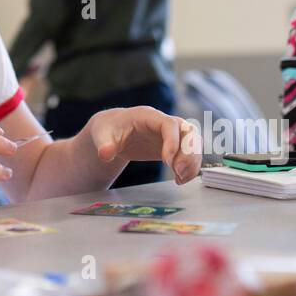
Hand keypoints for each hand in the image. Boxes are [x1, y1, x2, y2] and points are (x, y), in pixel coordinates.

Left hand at [87, 106, 202, 183]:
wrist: (111, 132)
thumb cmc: (107, 130)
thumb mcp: (101, 136)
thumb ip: (105, 145)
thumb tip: (105, 154)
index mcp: (147, 116)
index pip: (169, 124)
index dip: (172, 142)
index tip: (167, 162)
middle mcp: (163, 122)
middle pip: (188, 131)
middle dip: (189, 152)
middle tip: (178, 172)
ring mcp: (170, 133)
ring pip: (194, 142)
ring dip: (193, 161)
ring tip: (180, 179)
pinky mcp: (172, 144)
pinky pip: (190, 152)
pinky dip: (190, 166)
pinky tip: (179, 179)